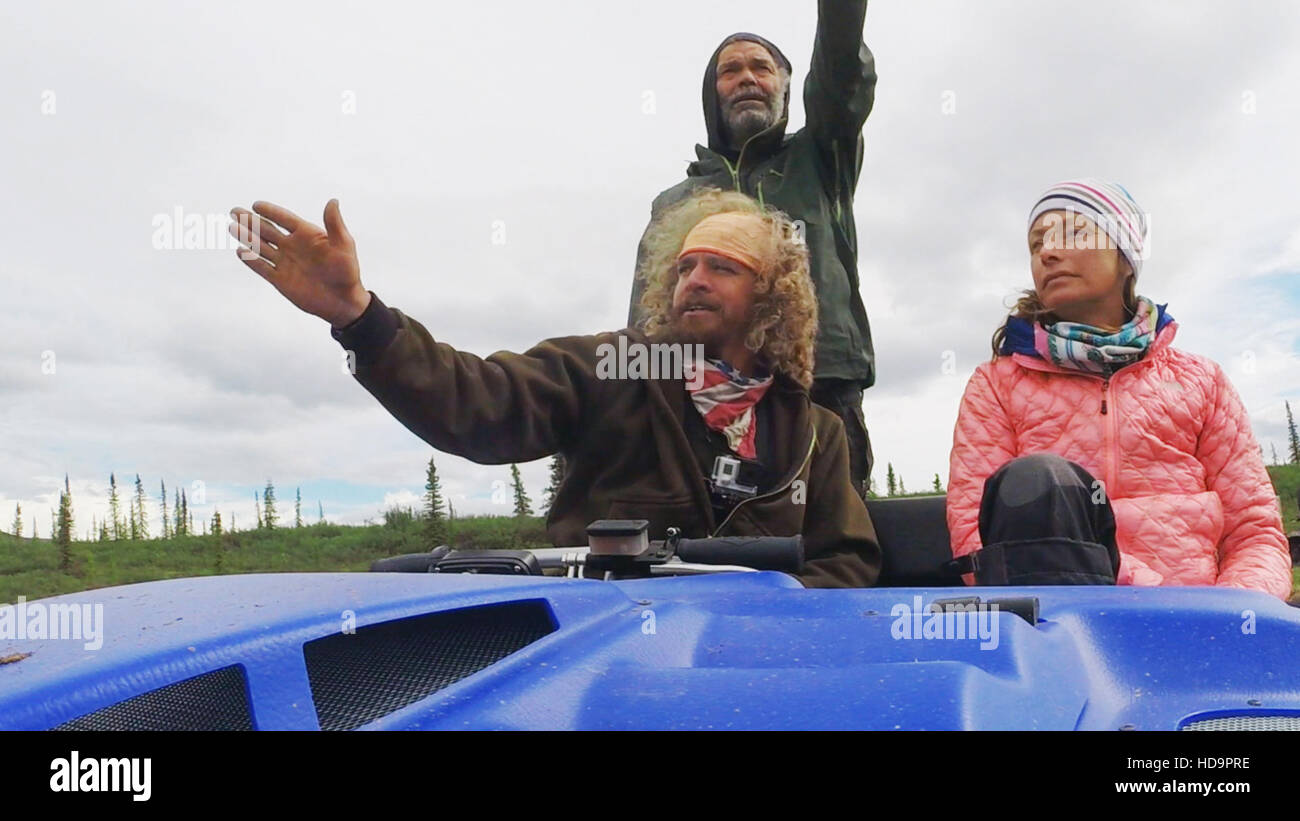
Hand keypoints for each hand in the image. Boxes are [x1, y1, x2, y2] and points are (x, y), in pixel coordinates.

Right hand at [229, 199, 370, 326]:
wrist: (343, 301)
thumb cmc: (347, 271)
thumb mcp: (344, 245)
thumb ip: (335, 224)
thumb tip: (333, 201)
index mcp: (307, 234)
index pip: (285, 219)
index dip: (271, 212)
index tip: (256, 205)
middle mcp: (293, 246)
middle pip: (267, 230)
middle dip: (251, 221)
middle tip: (234, 211)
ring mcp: (285, 262)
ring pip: (261, 247)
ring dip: (247, 237)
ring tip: (232, 227)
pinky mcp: (280, 279)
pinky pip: (262, 267)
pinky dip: (251, 260)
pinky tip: (241, 252)